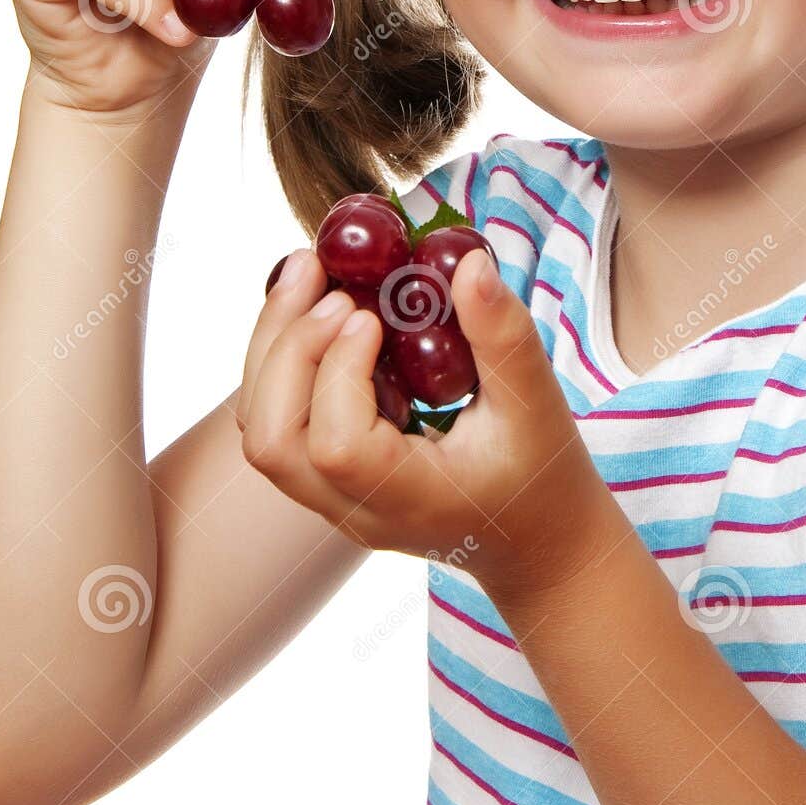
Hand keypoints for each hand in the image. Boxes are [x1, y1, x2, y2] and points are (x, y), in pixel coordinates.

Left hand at [235, 245, 616, 600]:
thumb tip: (468, 262)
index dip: (337, 371)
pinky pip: (280, 422)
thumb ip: (502, 335)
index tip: (369, 314)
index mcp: (407, 500)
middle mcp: (354, 510)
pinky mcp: (329, 478)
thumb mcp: (538, 405)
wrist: (537, 542)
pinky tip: (315, 310)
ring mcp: (333, 500)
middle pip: (272, 441)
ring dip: (272, 347)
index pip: (336, 446)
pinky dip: (283, 362)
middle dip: (285, 346)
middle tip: (326, 278)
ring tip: (308, 276)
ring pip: (262, 432)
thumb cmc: (543, 479)